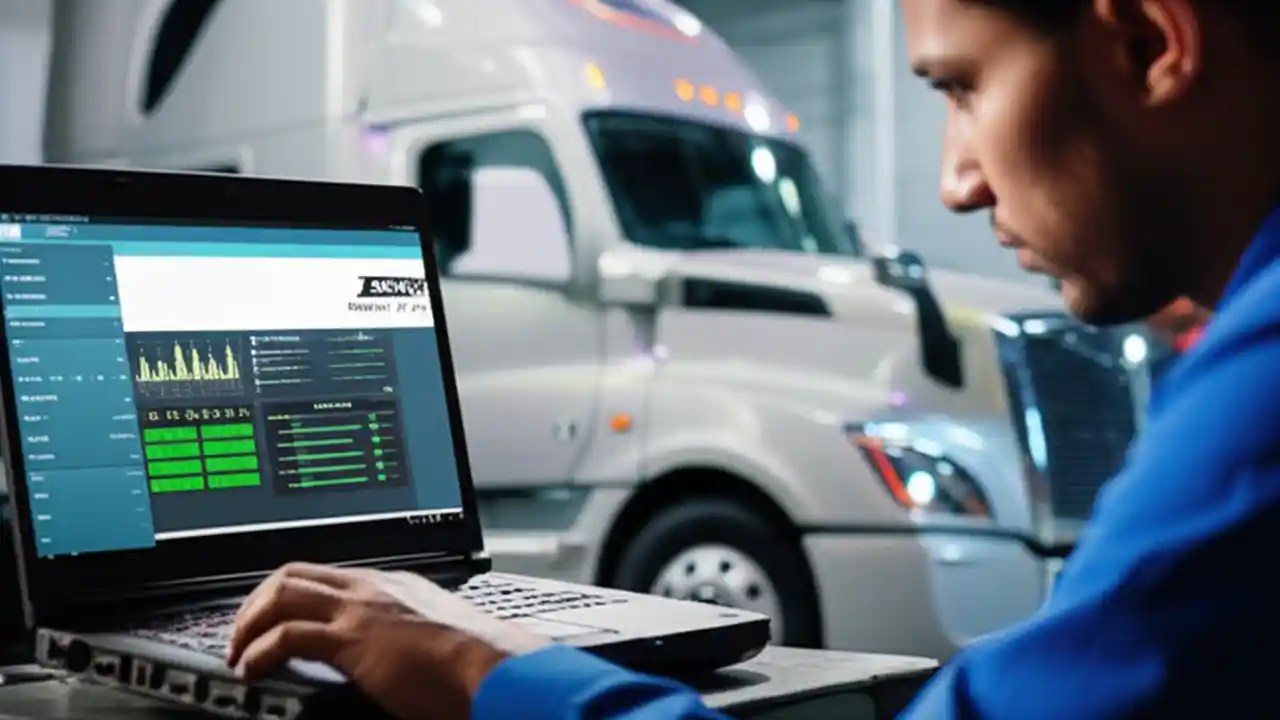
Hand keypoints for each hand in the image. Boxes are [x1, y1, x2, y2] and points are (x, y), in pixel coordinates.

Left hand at [225, 562, 552, 719]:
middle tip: (244, 633)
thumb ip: (410, 640)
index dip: (290, 594)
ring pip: (281, 593)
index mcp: (394, 585)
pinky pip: (284, 636)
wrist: (494, 670)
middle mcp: (373, 587)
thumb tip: (398, 665)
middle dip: (258, 601)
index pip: (327, 576)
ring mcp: (361, 609)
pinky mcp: (351, 638)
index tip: (274, 618)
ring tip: (240, 653)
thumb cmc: (480, 665)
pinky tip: (254, 671)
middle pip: (294, 573)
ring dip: (249, 623)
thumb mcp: (437, 641)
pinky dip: (258, 652)